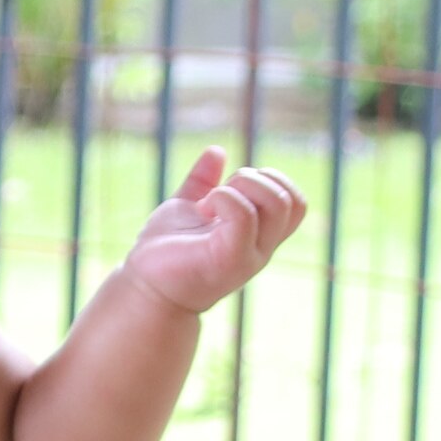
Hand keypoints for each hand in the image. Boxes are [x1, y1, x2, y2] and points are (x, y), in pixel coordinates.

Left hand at [118, 148, 305, 315]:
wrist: (144, 289)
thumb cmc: (164, 253)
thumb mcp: (186, 207)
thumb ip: (202, 182)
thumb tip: (216, 151)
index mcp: (258, 236)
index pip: (296, 203)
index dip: (274, 181)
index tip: (234, 186)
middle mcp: (260, 248)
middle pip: (292, 200)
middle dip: (258, 179)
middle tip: (220, 192)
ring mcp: (248, 256)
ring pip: (278, 203)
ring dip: (244, 185)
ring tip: (211, 201)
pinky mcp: (229, 260)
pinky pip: (245, 217)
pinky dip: (225, 198)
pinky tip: (203, 208)